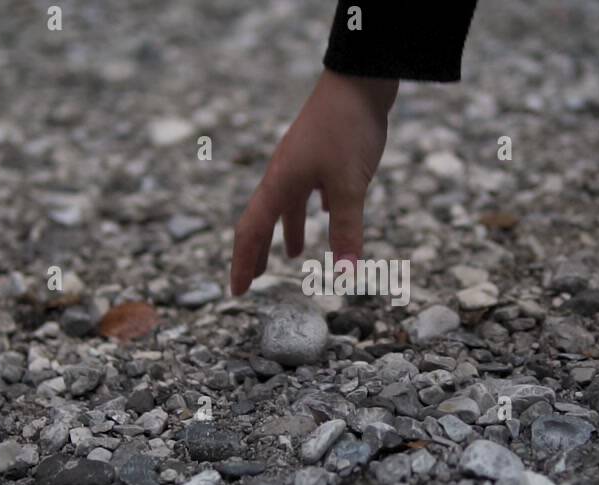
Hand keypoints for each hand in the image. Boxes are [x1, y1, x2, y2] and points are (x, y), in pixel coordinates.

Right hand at [230, 69, 398, 295]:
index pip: (250, 231)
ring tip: (291, 255)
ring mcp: (301, 162)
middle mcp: (284, 174)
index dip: (242, 263)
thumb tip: (347, 276)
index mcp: (279, 183)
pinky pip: (308, 189)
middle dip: (257, 252)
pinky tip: (323, 214)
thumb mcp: (350, 186)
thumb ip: (347, 230)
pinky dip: (310, 209)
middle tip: (255, 281)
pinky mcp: (321, 153)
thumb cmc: (348, 129)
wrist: (359, 78)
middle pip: (262, 220)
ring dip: (285, 231)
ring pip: (287, 205)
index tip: (238, 292)